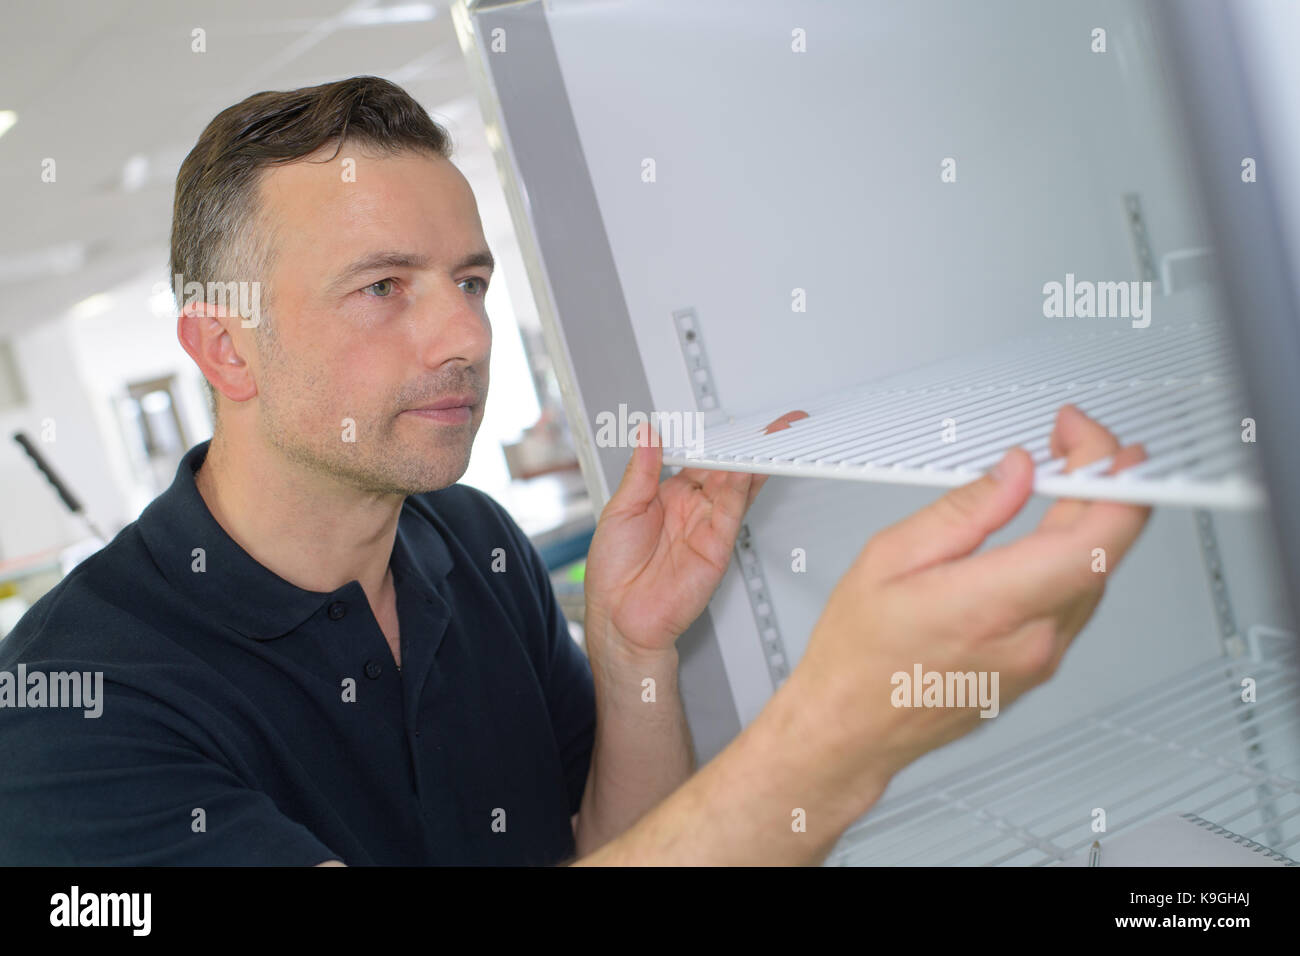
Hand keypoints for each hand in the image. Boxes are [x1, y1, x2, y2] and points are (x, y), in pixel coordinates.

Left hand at [584, 421, 767, 654]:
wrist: (619, 616)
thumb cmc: (612, 571)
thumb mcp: (620, 509)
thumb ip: (642, 471)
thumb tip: (648, 434)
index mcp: (666, 496)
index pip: (696, 460)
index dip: (710, 440)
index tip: (722, 421)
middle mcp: (690, 509)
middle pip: (723, 470)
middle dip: (744, 447)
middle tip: (765, 424)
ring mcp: (707, 527)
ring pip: (735, 486)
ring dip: (751, 462)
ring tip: (764, 438)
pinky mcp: (718, 546)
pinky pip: (732, 511)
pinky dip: (740, 488)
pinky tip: (744, 468)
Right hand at [789, 403, 1151, 793]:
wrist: (851, 726)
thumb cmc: (858, 656)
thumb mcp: (891, 558)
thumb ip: (964, 510)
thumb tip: (1015, 471)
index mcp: (993, 606)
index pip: (1097, 537)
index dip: (1109, 474)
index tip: (1088, 441)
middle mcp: (1033, 639)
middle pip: (1105, 546)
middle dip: (1096, 480)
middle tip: (1068, 443)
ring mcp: (1043, 658)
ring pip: (1097, 571)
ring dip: (1088, 518)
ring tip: (1056, 480)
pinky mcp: (1041, 667)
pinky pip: (1077, 598)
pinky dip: (1073, 554)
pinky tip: (1048, 533)